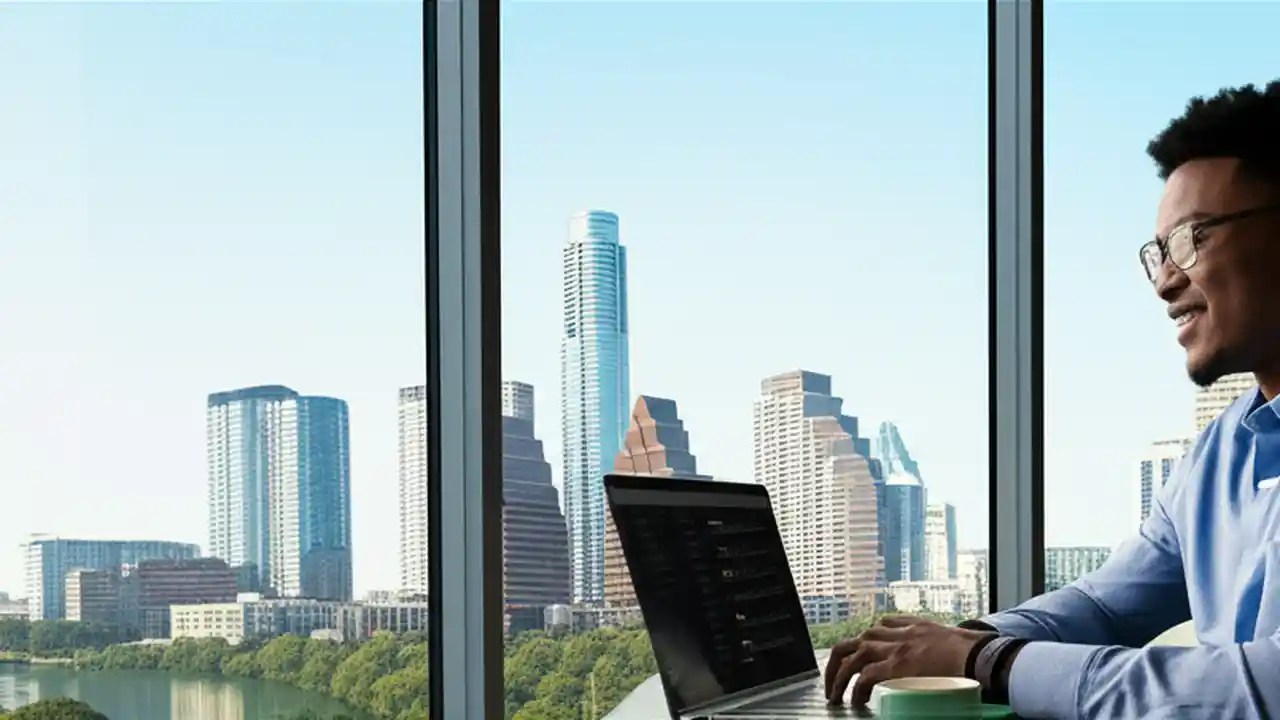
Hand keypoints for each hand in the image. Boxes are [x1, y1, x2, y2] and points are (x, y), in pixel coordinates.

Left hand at [823, 615, 989, 708]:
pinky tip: (856, 702)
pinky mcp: (896, 666)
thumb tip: (954, 650)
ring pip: (853, 656)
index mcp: (915, 625)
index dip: (869, 639)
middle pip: (859, 639)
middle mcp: (900, 633)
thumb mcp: (957, 636)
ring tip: (835, 695)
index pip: (883, 624)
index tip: (862, 651)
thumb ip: (944, 641)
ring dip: (839, 676)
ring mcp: (895, 648)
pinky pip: (865, 677)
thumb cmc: (976, 650)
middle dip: (840, 657)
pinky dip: (856, 690)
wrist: (979, 655)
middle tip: (833, 677)